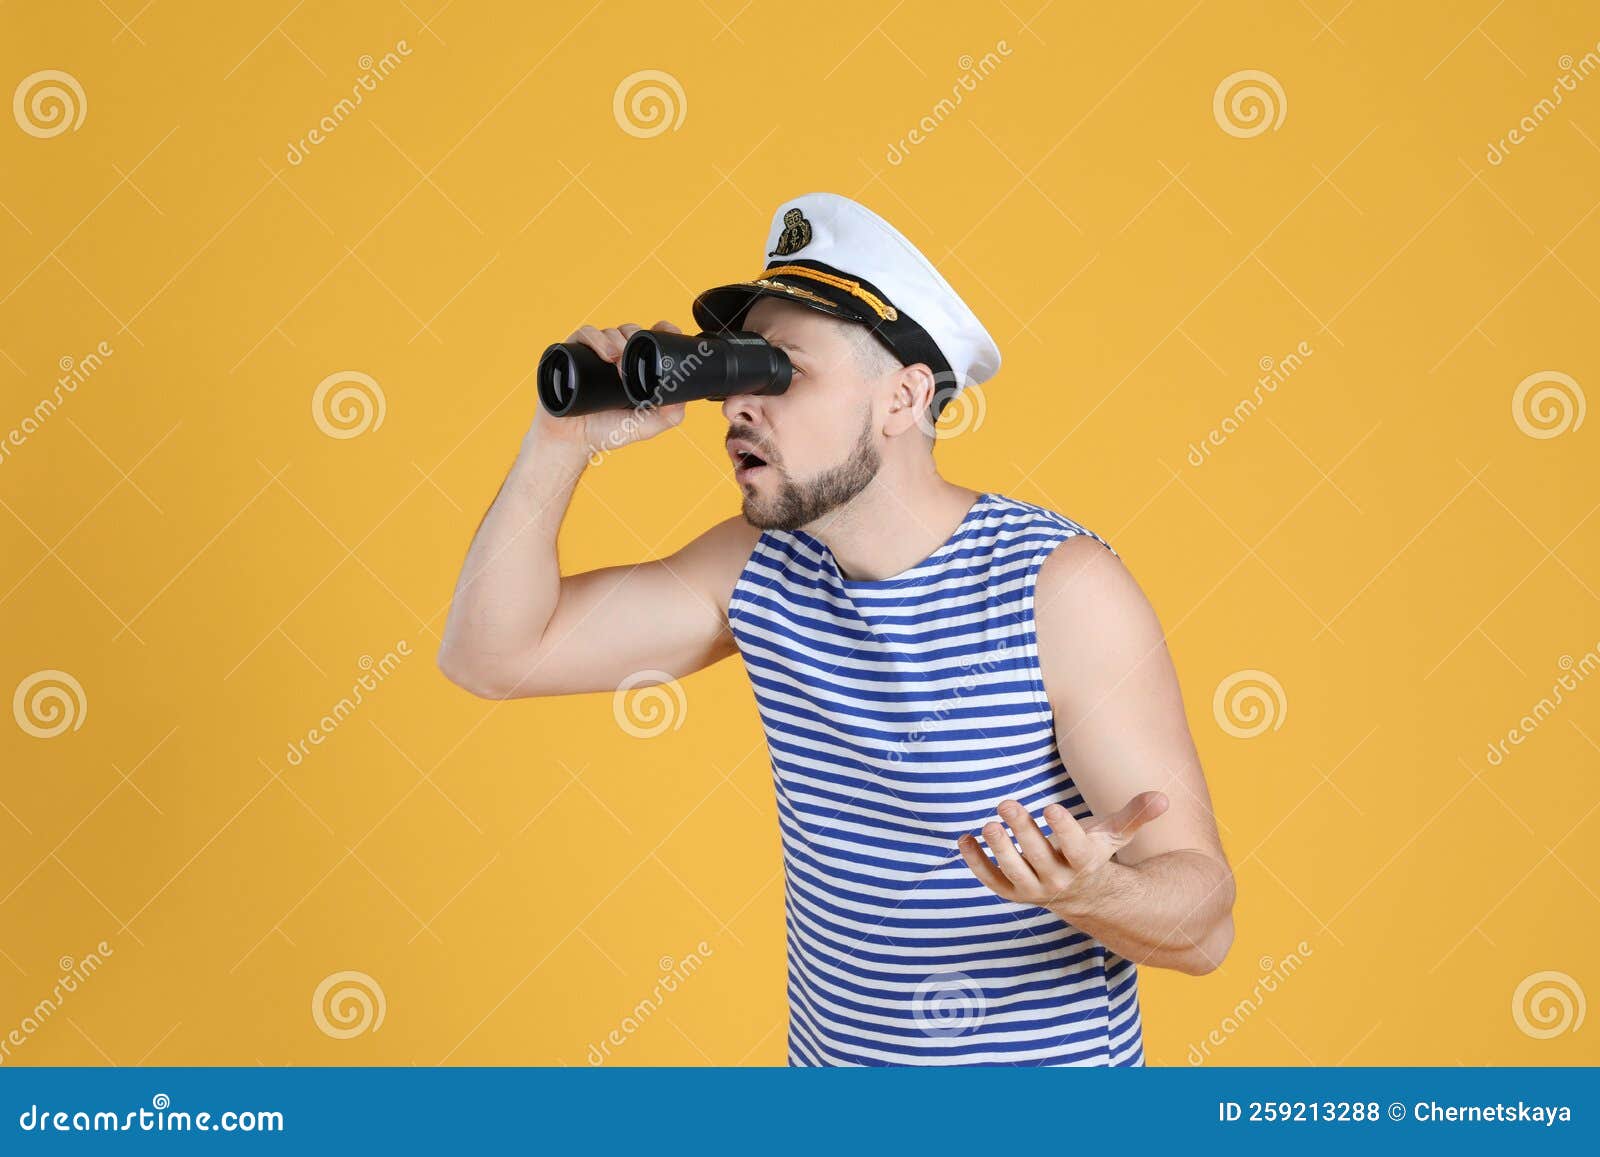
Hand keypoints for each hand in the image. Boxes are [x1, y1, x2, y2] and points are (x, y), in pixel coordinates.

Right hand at [527, 320, 690, 458]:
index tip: (668, 331)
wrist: (572, 440)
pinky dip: (597, 338)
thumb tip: (685, 398)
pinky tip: (605, 354)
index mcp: (634, 367)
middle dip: (635, 338)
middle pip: (630, 331)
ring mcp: (594, 353)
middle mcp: (615, 356)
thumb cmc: (605, 432)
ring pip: (610, 330)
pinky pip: (585, 333)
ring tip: (616, 360)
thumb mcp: (645, 427)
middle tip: (631, 361)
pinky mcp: (572, 351)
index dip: (662, 330)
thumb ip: (669, 416)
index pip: (650, 339)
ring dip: (617, 340)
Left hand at [957, 791, 1168, 915]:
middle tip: (1006, 803)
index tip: (1052, 806)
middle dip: (1022, 831)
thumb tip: (1163, 798)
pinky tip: (963, 840)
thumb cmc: (1095, 853)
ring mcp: (1033, 889)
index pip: (1075, 848)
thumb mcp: (1115, 835)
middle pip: (1038, 857)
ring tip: (988, 825)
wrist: (1081, 894)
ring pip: (1013, 873)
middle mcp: (1058, 880)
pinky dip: (975, 863)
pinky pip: (991, 880)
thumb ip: (1136, 815)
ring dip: (998, 850)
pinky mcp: (1012, 892)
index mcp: (1084, 863)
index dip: (1064, 829)